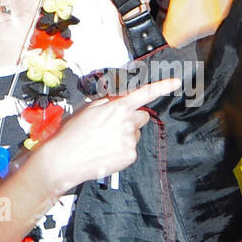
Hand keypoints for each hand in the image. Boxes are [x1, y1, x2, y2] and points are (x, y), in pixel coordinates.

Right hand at [39, 79, 176, 193]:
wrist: (65, 158)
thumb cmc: (72, 134)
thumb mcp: (88, 109)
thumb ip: (109, 101)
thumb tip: (120, 98)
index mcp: (117, 108)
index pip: (145, 93)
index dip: (162, 86)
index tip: (176, 82)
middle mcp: (127, 123)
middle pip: (142, 116)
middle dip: (132, 118)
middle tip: (113, 124)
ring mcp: (130, 141)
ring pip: (136, 134)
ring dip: (125, 135)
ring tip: (104, 141)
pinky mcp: (130, 156)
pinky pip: (132, 148)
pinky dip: (122, 149)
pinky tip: (107, 150)